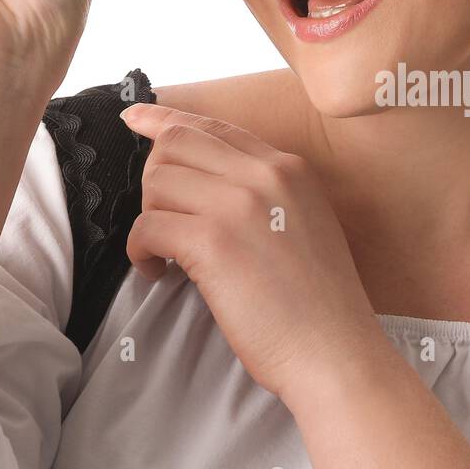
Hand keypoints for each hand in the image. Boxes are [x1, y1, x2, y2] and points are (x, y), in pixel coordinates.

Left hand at [120, 103, 385, 397]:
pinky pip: (148, 225)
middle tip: (162, 218)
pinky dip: (141, 251)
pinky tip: (159, 273)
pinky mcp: (213, 242)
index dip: (166, 119)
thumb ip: (267, 195)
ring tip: (166, 254)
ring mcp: (239, 205)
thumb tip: (205, 184)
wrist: (335, 351)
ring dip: (149, 217)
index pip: (215, 127)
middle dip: (154, 178)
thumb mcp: (306, 224)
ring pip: (157, 182)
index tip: (134, 117)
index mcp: (290, 168)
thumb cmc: (319, 304)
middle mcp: (265, 175)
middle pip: (177, 143)